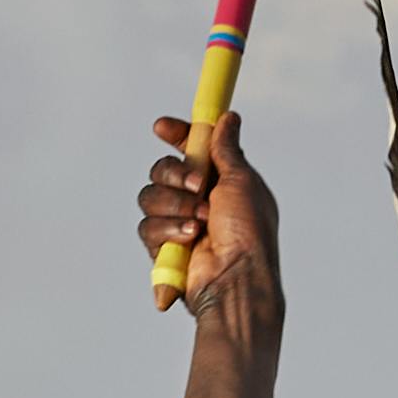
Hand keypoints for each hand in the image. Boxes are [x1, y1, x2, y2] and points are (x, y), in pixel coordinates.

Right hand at [141, 110, 281, 319]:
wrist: (236, 278)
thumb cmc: (249, 234)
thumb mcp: (241, 180)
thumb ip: (226, 149)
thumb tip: (228, 119)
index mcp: (219, 181)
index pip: (190, 149)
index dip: (175, 136)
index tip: (162, 128)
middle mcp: (197, 200)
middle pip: (162, 170)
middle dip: (175, 175)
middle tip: (197, 188)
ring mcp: (179, 223)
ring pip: (150, 196)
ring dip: (174, 205)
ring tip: (199, 223)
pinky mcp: (164, 247)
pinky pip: (148, 226)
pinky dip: (168, 230)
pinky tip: (189, 240)